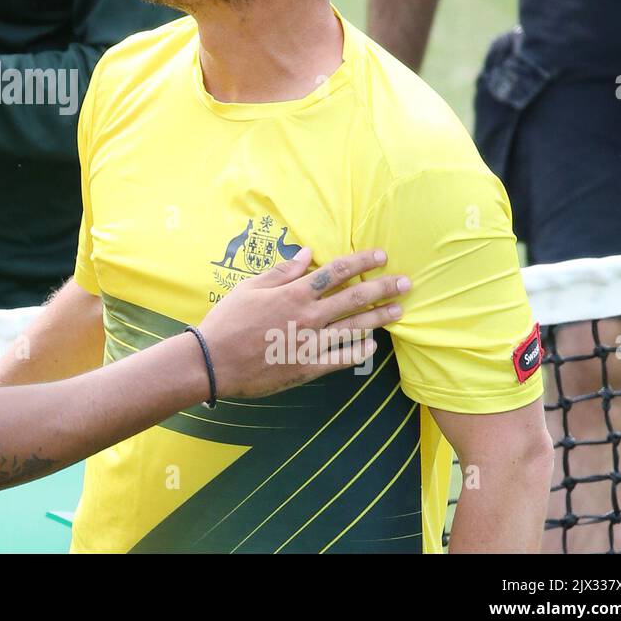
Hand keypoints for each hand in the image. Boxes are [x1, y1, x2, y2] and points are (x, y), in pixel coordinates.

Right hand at [198, 247, 408, 398]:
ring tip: (400, 311)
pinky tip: (372, 345)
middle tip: (406, 283)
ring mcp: (309, 343)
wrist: (214, 362)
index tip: (381, 255)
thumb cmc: (228, 320)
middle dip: (383, 288)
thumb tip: (307, 252)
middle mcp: (307, 316)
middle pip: (354, 298)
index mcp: (293, 293)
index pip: (335, 272)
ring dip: (380, 318)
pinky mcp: (307, 367)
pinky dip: (358, 351)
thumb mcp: (249, 287)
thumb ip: (282, 271)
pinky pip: (341, 359)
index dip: (361, 261)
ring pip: (354, 328)